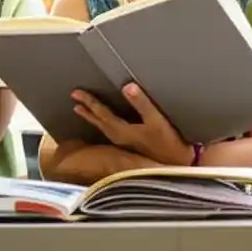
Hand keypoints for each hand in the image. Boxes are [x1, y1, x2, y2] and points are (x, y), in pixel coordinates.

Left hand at [72, 85, 192, 164]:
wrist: (177, 164)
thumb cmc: (167, 142)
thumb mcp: (156, 120)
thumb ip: (141, 103)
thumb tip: (127, 86)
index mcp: (122, 131)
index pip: (102, 114)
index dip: (90, 102)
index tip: (77, 93)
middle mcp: (119, 138)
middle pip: (99, 122)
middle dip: (87, 110)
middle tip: (75, 99)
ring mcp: (124, 143)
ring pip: (103, 128)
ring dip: (93, 118)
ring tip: (83, 110)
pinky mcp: (130, 145)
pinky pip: (110, 131)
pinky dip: (103, 124)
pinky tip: (106, 123)